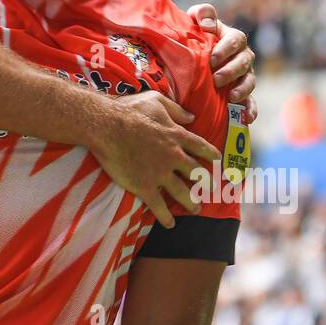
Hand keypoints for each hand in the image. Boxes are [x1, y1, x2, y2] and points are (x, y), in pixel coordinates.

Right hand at [87, 91, 220, 228]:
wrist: (107, 127)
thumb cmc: (129, 110)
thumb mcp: (155, 100)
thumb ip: (176, 110)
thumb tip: (191, 116)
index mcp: (176, 135)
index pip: (201, 146)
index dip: (211, 154)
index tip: (218, 160)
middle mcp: (174, 156)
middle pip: (197, 173)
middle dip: (207, 182)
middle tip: (212, 189)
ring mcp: (160, 174)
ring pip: (183, 193)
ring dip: (192, 203)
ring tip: (196, 209)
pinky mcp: (145, 186)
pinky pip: (159, 206)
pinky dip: (166, 217)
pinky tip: (170, 224)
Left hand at [188, 3, 256, 122]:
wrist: (192, 55)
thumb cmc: (195, 35)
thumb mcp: (195, 20)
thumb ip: (202, 13)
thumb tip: (208, 24)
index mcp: (232, 38)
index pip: (236, 39)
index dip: (226, 49)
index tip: (212, 59)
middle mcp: (242, 57)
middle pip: (244, 62)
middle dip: (231, 71)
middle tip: (216, 79)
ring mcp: (244, 76)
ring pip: (250, 82)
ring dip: (242, 90)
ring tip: (230, 97)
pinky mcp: (243, 94)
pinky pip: (251, 103)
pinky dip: (251, 110)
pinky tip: (247, 118)